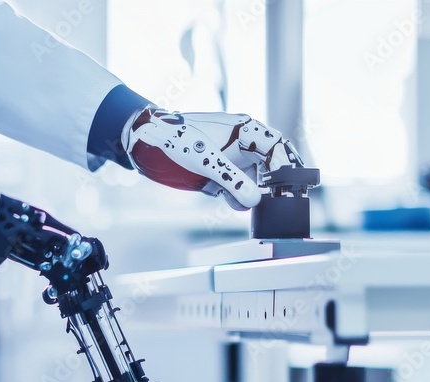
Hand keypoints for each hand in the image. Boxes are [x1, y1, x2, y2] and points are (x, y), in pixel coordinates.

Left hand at [122, 109, 302, 209]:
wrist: (143, 141)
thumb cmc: (174, 139)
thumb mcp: (205, 161)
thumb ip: (232, 180)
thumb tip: (255, 200)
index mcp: (244, 130)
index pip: (277, 148)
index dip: (286, 167)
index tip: (287, 189)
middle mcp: (242, 143)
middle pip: (271, 164)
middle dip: (273, 184)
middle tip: (277, 203)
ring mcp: (231, 158)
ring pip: (254, 179)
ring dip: (252, 193)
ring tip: (237, 199)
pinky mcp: (219, 172)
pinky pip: (237, 187)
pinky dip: (237, 198)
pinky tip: (229, 200)